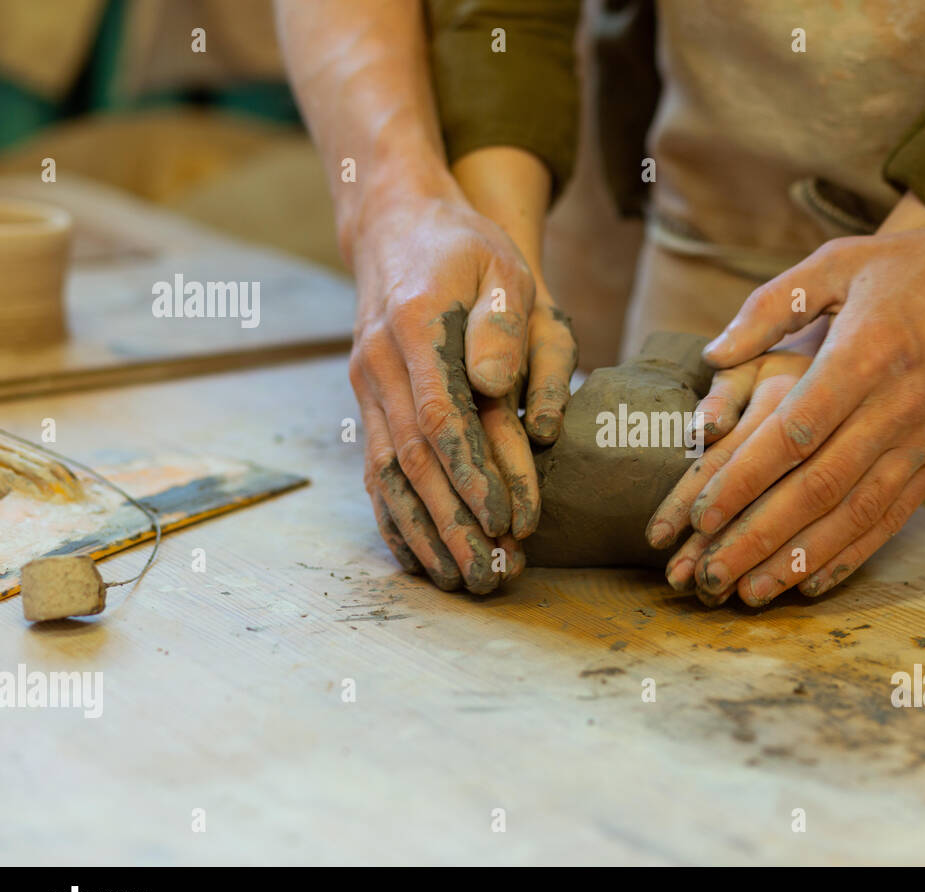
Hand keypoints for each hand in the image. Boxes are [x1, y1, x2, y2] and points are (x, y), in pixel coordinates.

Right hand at [349, 191, 574, 592]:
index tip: (507, 521)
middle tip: (492, 574)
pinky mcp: (366, 402)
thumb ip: (503, 325)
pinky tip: (418, 557)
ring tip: (463, 581)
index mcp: (417, 327)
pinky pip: (374, 469)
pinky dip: (394, 517)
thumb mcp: (500, 265)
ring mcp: (366, 386)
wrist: (396, 224)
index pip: (443, 418)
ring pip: (389, 475)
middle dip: (454, 524)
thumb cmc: (465, 248)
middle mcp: (380, 363)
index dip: (474, 475)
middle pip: (414, 461)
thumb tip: (495, 387)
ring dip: (424, 534)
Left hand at [677, 199, 924, 604]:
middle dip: (757, 536)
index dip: (744, 478)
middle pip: (817, 487)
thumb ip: (772, 305)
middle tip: (707, 575)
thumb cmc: (922, 268)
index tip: (698, 512)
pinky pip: (894, 519)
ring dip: (798, 560)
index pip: (793, 432)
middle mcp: (896, 406)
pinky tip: (811, 584)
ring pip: (854, 515)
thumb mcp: (842, 262)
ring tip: (748, 593)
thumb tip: (713, 353)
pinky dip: (852, 556)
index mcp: (865, 354)